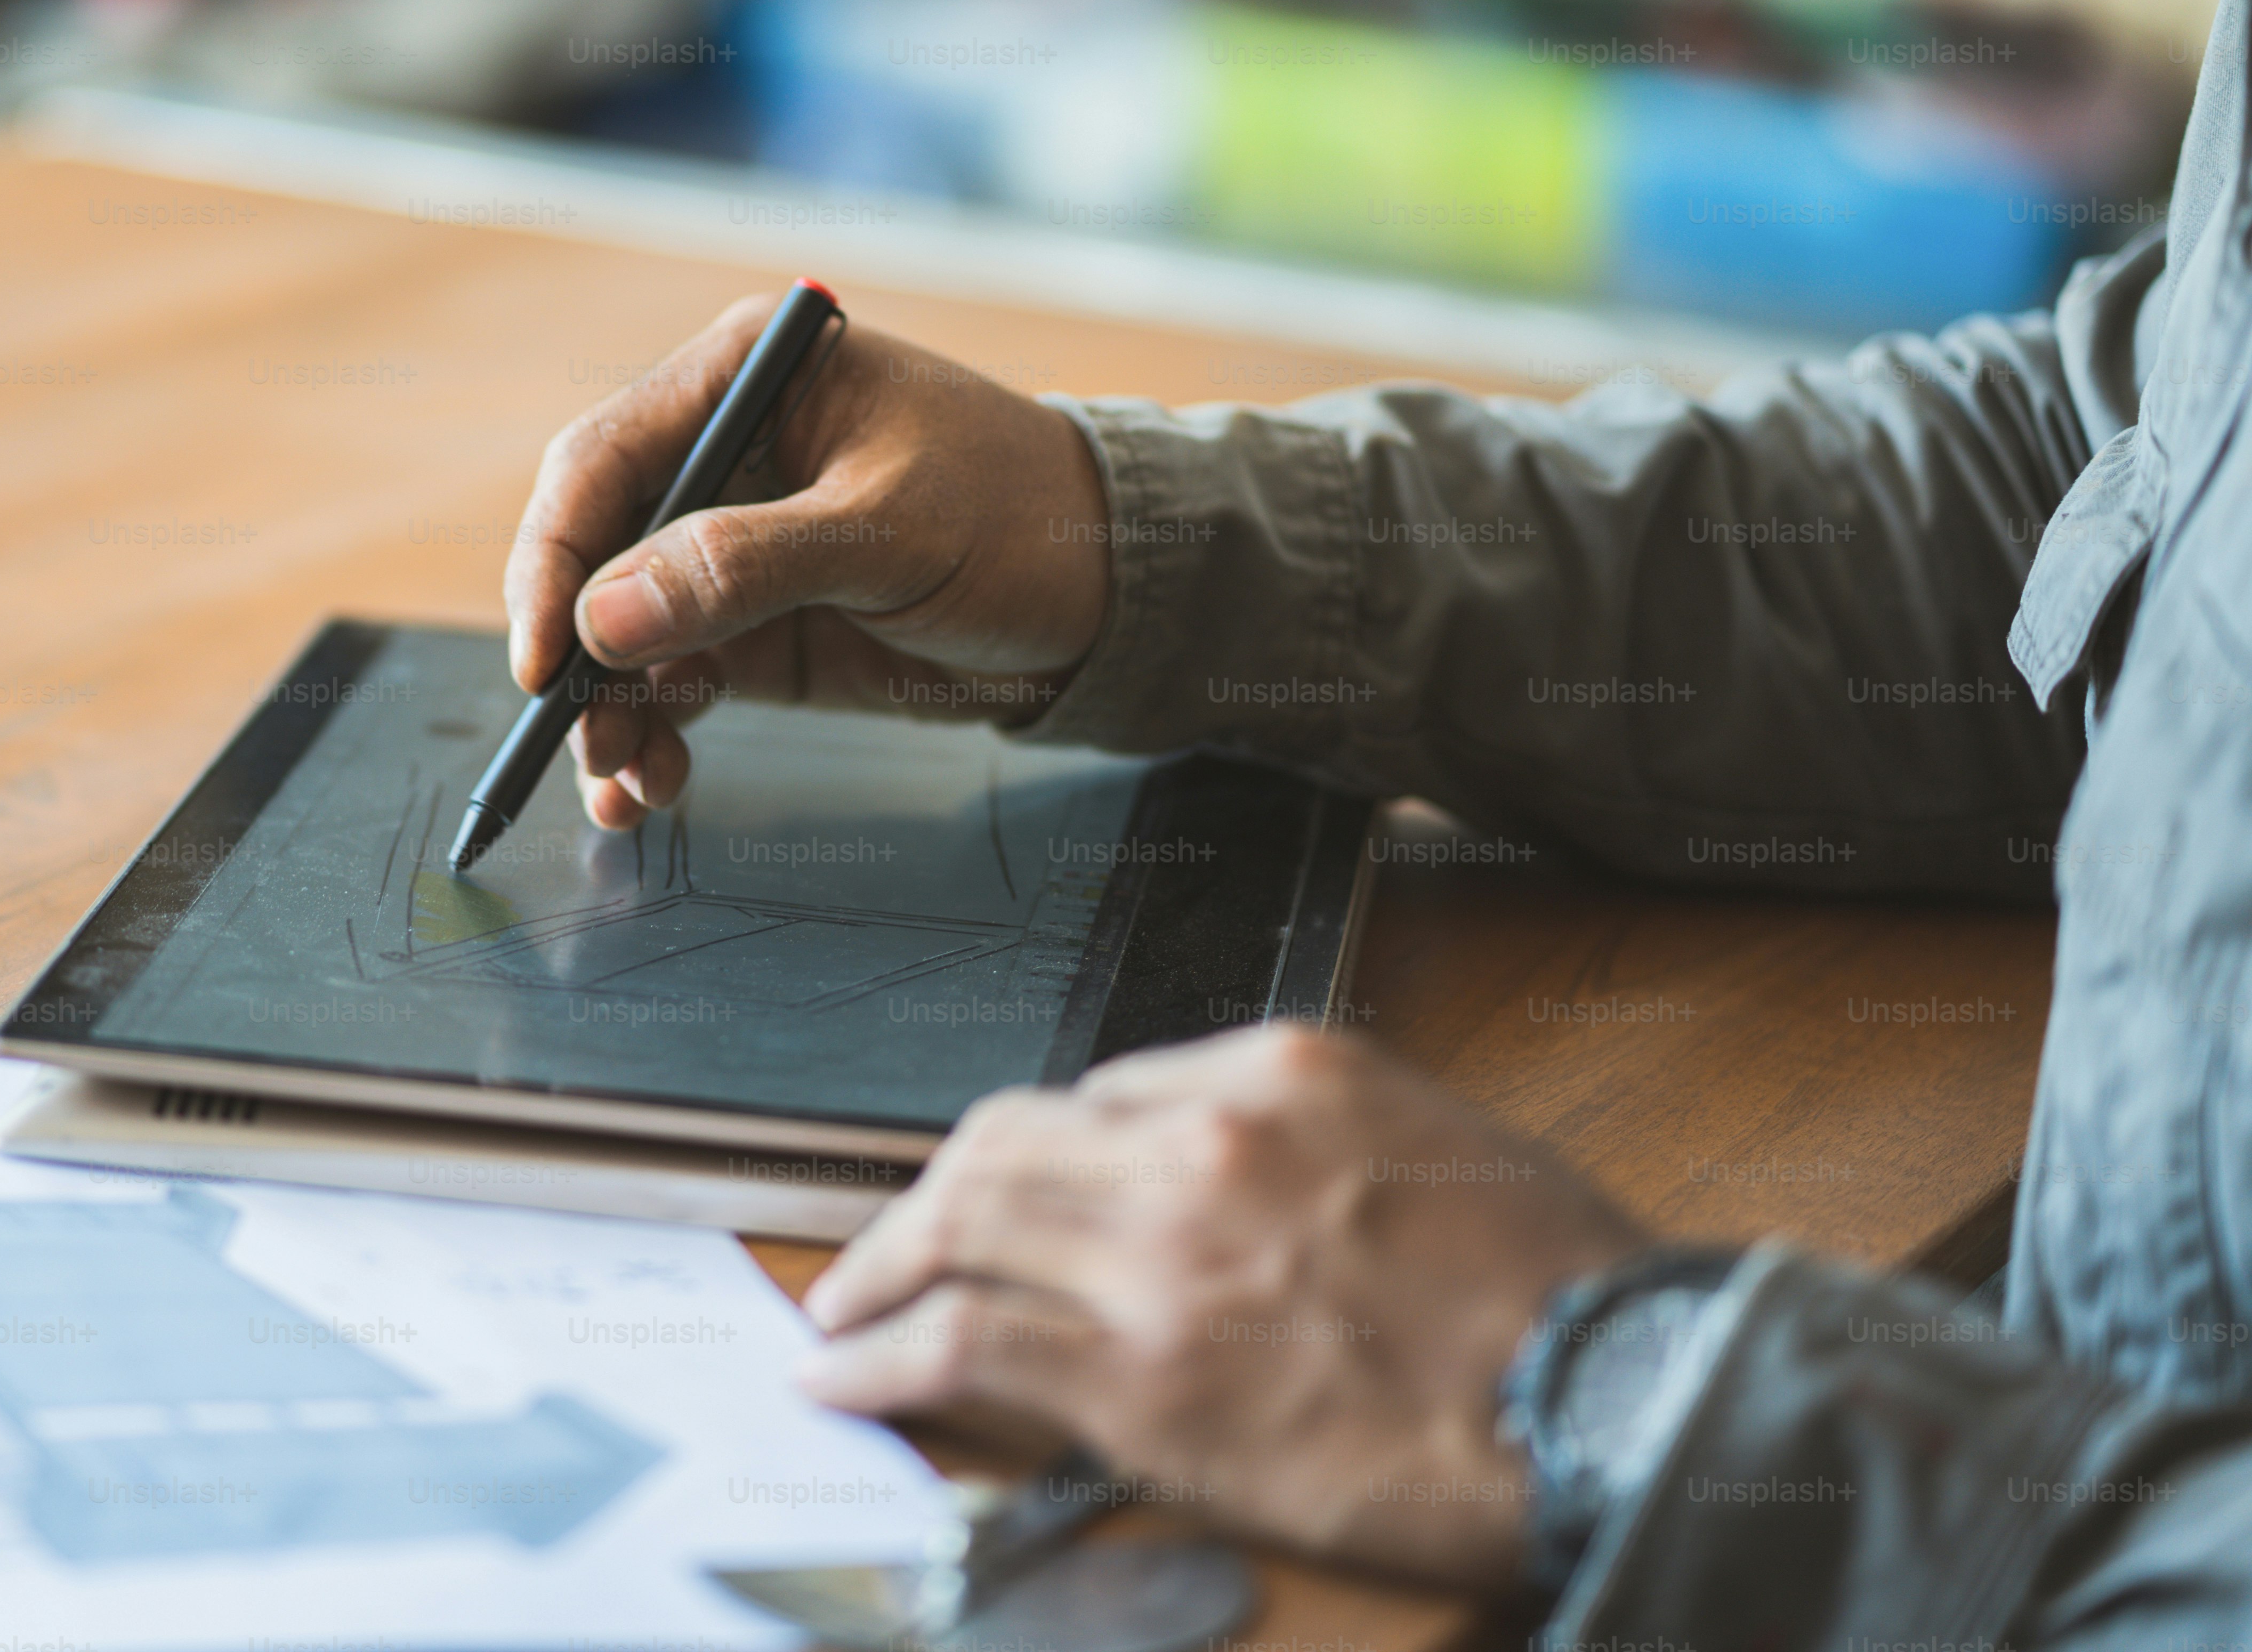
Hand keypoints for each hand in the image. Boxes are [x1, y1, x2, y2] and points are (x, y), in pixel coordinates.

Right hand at [505, 295, 1111, 828]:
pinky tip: (651, 785)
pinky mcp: (755, 628)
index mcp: (744, 380)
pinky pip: (672, 681)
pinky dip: (651, 734)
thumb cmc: (1019, 515)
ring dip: (610, 712)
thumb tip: (607, 616)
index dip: (556, 559)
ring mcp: (731, 549)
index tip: (545, 654)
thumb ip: (745, 566)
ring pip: (623, 633)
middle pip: (596, 554)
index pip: (603, 462)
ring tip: (625, 785)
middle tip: (582, 738)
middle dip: (579, 655)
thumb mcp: (886, 531)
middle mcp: (721, 458)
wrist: (1112, 591)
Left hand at [797, 1026, 1644, 1586]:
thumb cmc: (1564, 1290)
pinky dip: (885, 1356)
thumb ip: (1316, 1144)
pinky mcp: (1145, 1374)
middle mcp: (1205, 1138)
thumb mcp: (1439, 1148)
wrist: (1624, 1393)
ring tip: (839, 1312)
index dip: (1037, 1159)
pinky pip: (965, 1343)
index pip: (1100, 1093)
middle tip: (881, 1252)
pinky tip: (848, 1377)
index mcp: (1281, 1070)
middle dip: (927, 1200)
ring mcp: (1167, 1252)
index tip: (1004, 1203)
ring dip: (881, 1269)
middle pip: (1001, 1142)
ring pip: (961, 1222)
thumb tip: (1229, 1181)